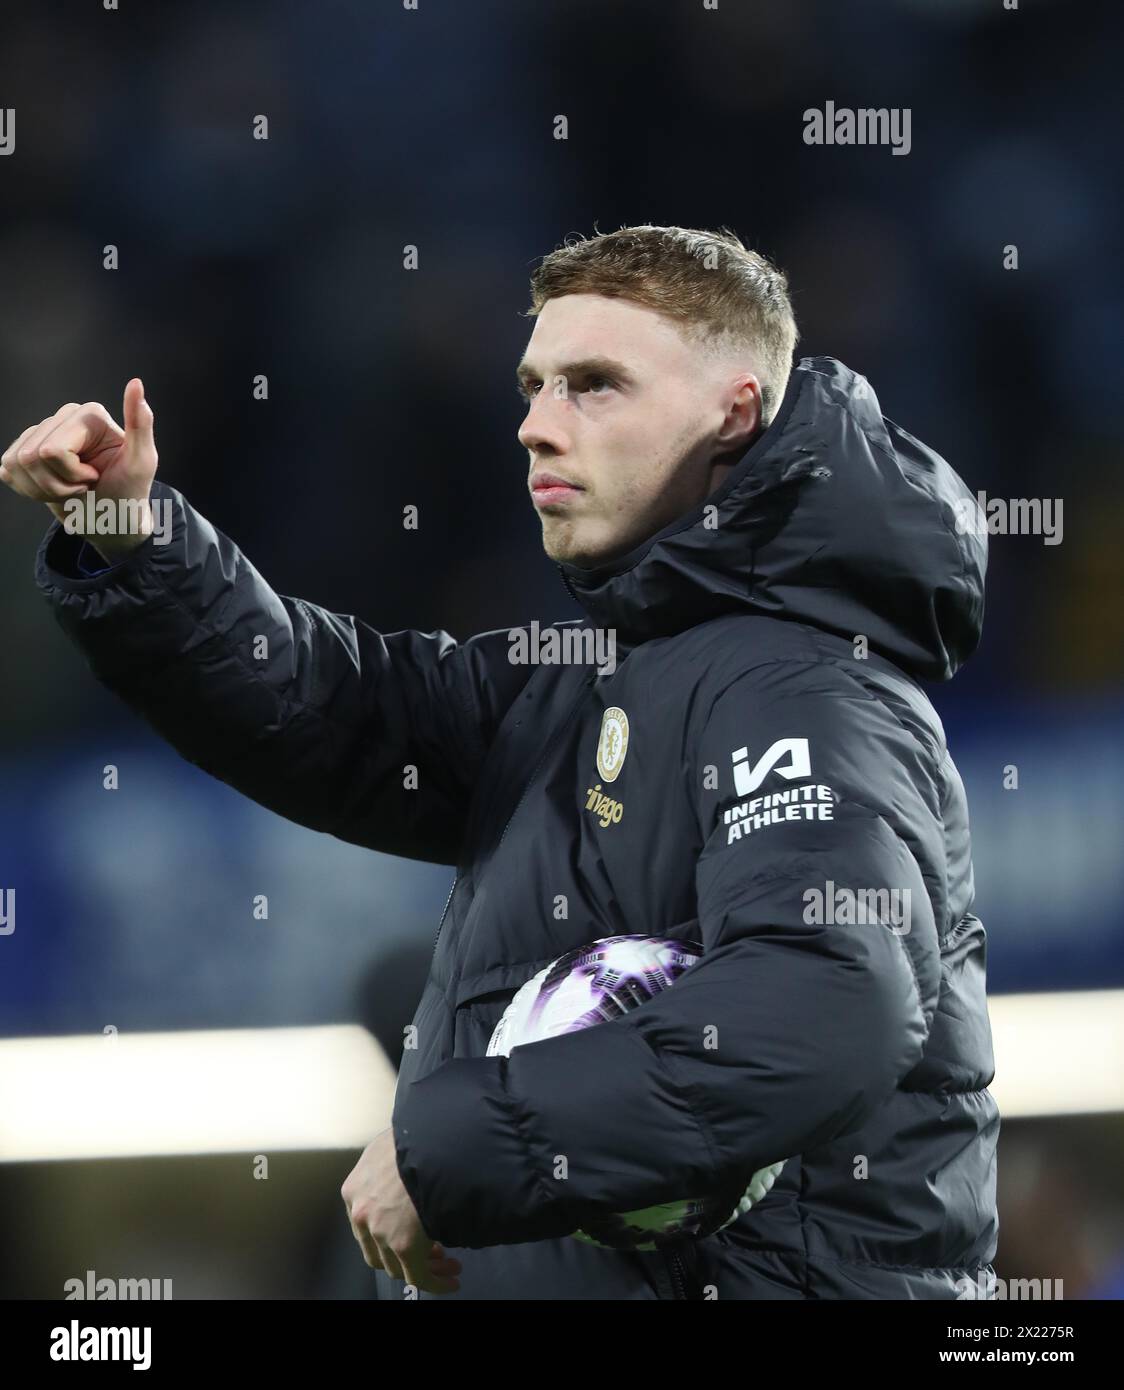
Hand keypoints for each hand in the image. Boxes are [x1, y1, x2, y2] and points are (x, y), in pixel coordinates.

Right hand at [0, 378, 158, 558]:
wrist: (112, 518)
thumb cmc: (128, 491)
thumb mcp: (141, 462)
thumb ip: (141, 424)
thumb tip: (136, 384)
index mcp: (88, 414)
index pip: (52, 450)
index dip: (73, 474)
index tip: (96, 476)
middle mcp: (61, 416)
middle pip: (32, 457)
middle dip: (58, 485)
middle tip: (84, 486)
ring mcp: (39, 433)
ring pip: (17, 464)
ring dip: (45, 489)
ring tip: (71, 489)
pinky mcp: (23, 450)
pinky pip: (7, 470)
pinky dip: (31, 490)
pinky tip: (55, 489)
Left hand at [341, 1126, 461, 1295]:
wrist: (431, 1139)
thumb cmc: (415, 1136)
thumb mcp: (389, 1147)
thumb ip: (388, 1168)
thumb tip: (405, 1177)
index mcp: (354, 1190)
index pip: (366, 1225)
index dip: (389, 1234)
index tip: (411, 1231)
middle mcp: (360, 1214)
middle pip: (378, 1251)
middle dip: (406, 1256)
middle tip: (434, 1253)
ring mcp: (380, 1231)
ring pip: (397, 1267)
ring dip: (425, 1268)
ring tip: (449, 1266)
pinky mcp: (403, 1245)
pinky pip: (418, 1276)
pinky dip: (435, 1282)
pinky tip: (451, 1281)